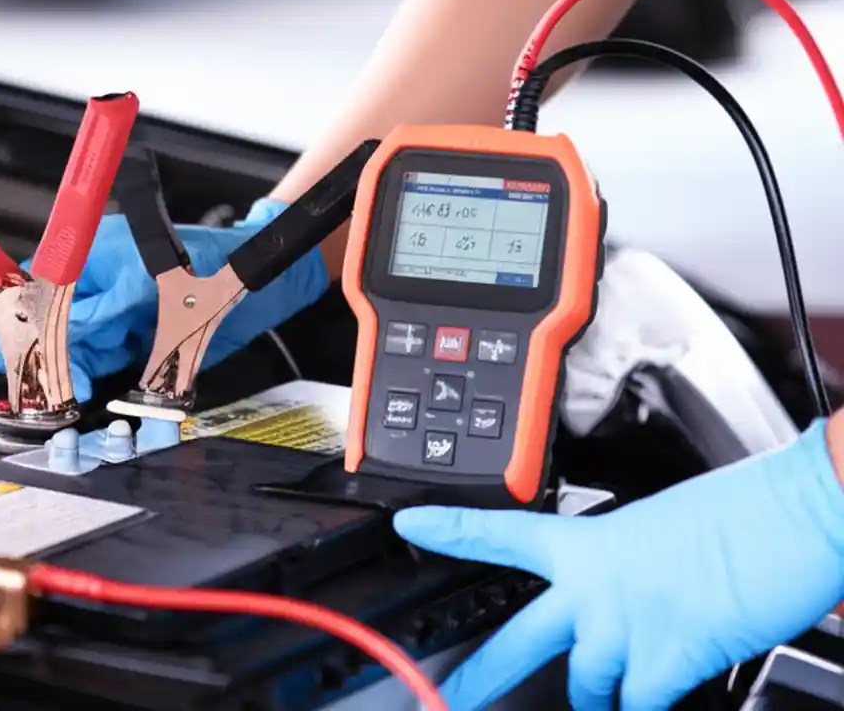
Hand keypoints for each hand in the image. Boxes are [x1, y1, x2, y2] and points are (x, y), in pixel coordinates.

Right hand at [0, 198, 328, 401]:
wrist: (263, 284)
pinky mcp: (140, 347)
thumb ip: (110, 305)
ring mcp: (119, 319)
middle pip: (56, 329)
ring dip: (71, 376)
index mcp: (93, 257)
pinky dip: (100, 385)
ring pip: (79, 354)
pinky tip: (91, 395)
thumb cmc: (212, 257)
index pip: (41, 289)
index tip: (8, 350)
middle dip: (46, 358)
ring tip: (68, 397)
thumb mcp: (153, 278)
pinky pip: (109, 369)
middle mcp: (100, 290)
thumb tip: (71, 326)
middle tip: (41, 386)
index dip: (20, 321)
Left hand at [395, 420, 843, 710]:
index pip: (498, 532)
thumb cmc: (743, 512)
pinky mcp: (664, 662)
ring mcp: (624, 627)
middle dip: (480, 679)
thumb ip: (628, 564)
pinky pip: (637, 708)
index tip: (409, 527)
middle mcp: (594, 587)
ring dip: (598, 697)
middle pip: (517, 642)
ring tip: (613, 693)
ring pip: (585, 688)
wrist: (793, 513)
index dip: (447, 530)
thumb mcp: (664, 526)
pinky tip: (659, 697)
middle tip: (444, 701)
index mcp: (587, 541)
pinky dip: (643, 708)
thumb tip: (631, 594)